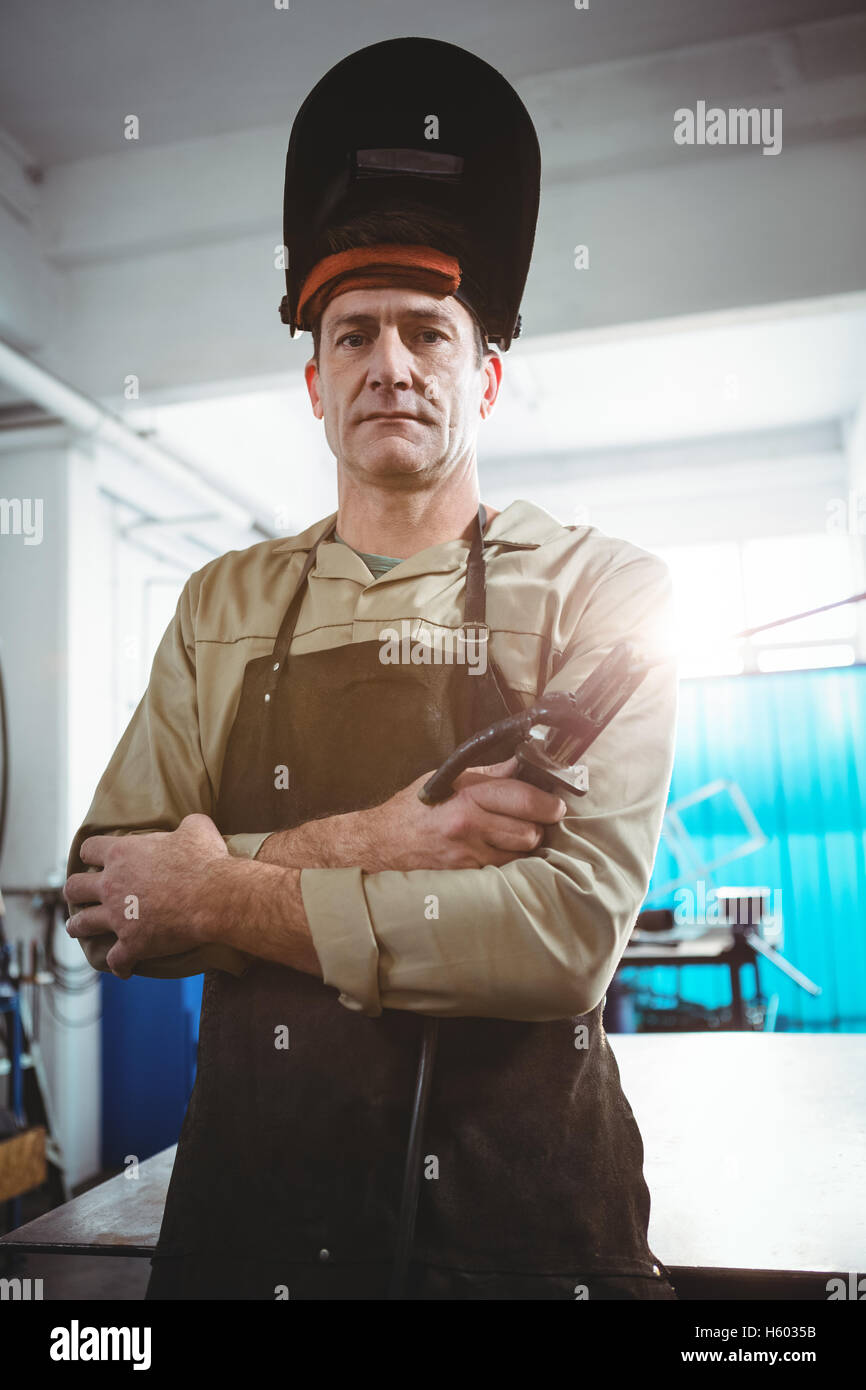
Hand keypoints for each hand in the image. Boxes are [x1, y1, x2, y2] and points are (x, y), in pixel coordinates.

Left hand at [64, 814, 228, 977]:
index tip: (96, 859)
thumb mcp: (197, 828)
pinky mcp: (132, 944)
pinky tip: (123, 968)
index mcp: (122, 854)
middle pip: (74, 887)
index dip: (91, 854)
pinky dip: (119, 964)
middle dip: (75, 891)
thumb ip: (185, 824)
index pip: (89, 849)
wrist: (215, 898)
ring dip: (78, 926)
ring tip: (78, 928)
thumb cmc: (206, 861)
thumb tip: (188, 826)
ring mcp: (118, 917)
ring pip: (81, 923)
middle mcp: (111, 885)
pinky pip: (115, 959)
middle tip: (80, 894)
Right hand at [363, 756, 567, 870]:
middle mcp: (469, 826)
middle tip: (536, 821)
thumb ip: (487, 773)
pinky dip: (508, 863)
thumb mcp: (447, 779)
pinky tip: (500, 853)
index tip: (556, 805)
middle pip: (529, 832)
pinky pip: (503, 871)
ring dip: (524, 847)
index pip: (522, 798)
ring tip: (515, 836)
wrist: (380, 843)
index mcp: (467, 796)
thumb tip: (519, 764)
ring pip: (520, 856)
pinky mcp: (465, 876)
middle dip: (538, 827)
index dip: (547, 803)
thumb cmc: (414, 808)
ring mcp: (468, 855)